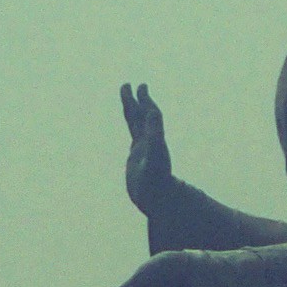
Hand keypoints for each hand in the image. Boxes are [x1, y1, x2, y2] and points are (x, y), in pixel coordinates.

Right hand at [119, 82, 171, 211]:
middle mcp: (150, 141)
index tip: (141, 87)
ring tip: (127, 97)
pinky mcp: (137, 158)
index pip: (151, 116)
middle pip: (142, 116)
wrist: (158, 201)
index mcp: (154, 139)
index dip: (146, 101)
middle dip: (136, 101)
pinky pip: (134, 136)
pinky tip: (133, 124)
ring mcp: (143, 149)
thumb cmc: (157, 182)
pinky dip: (132, 126)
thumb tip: (152, 112)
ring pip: (136, 125)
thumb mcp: (155, 156)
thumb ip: (155, 134)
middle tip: (129, 85)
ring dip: (133, 110)